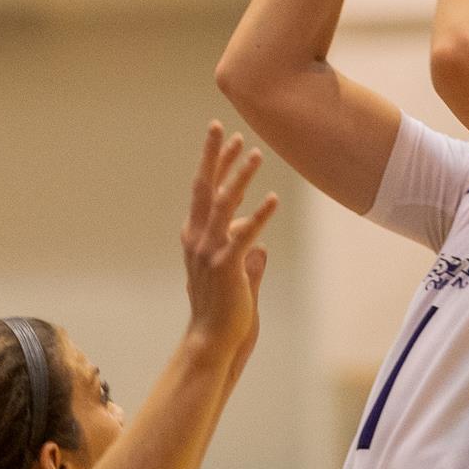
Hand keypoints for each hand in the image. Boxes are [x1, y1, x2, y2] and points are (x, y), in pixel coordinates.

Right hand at [181, 122, 278, 355]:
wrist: (212, 339)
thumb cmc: (224, 310)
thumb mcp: (234, 277)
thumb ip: (245, 258)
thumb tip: (258, 247)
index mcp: (196, 237)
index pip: (203, 191)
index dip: (214, 163)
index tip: (223, 137)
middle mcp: (198, 239)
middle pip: (206, 188)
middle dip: (215, 157)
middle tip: (224, 129)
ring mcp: (210, 252)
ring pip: (224, 205)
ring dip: (240, 177)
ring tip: (256, 154)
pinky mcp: (227, 266)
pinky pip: (244, 234)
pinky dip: (258, 216)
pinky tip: (273, 199)